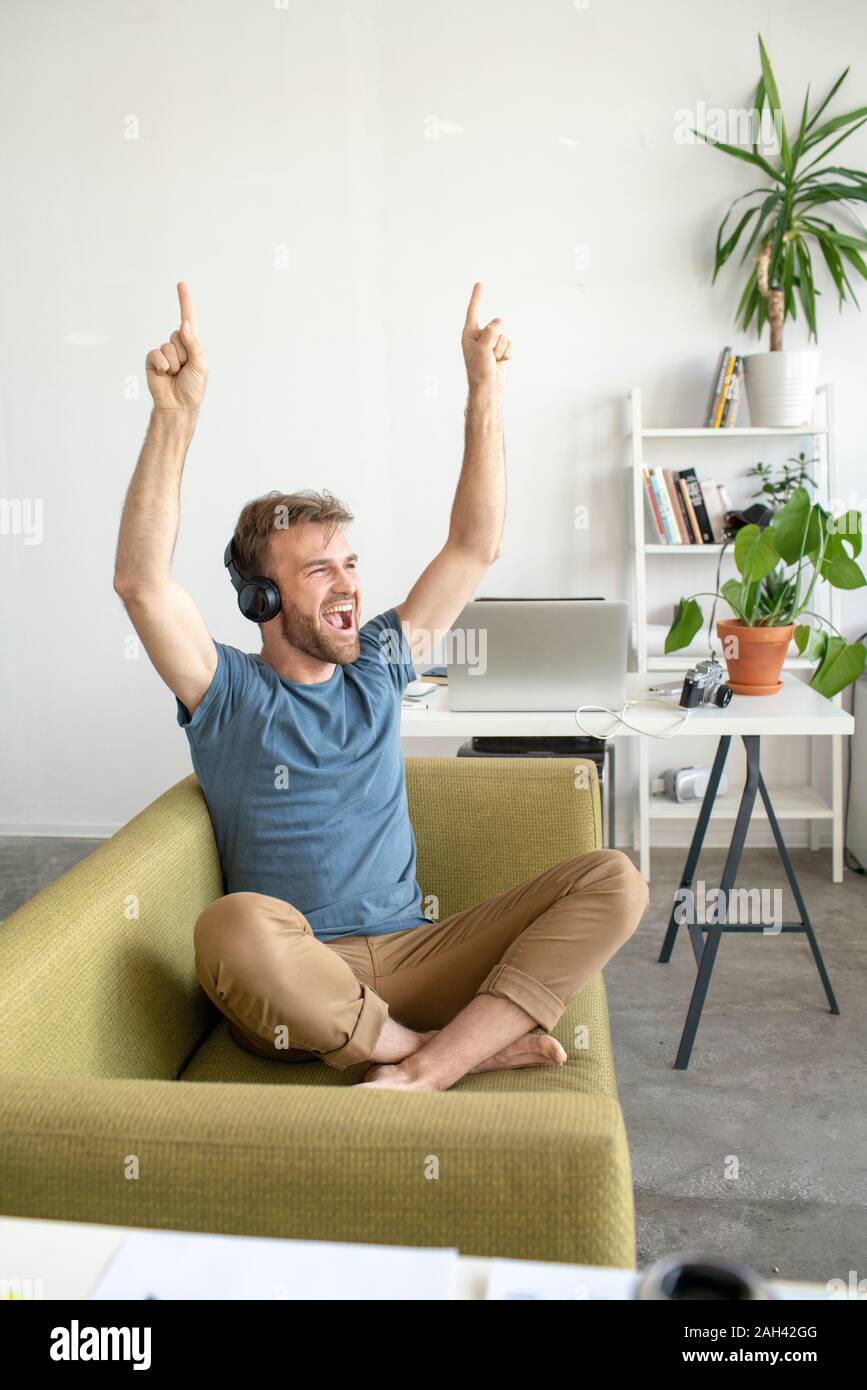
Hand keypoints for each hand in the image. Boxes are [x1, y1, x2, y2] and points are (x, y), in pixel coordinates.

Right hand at [146, 282, 207, 412]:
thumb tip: (184, 325)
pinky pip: (156, 354)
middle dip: (183, 354)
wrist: (177, 405)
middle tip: (184, 370)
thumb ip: (193, 345)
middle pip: (178, 336)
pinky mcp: (152, 360)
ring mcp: (164, 352)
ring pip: (168, 347)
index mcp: (191, 344)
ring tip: (175, 375)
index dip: (184, 302)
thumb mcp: (199, 365)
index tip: (181, 284)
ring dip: (173, 364)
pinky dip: (162, 366)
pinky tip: (164, 375)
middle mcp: (177, 345)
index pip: (188, 319)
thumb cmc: (192, 387)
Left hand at [461, 281, 511, 390]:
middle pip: (495, 327)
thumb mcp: (483, 348)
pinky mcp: (500, 351)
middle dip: (495, 341)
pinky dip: (507, 354)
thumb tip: (499, 320)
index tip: (480, 283)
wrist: (488, 389)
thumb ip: (491, 331)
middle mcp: (480, 337)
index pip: (473, 311)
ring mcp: (491, 344)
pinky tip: (500, 363)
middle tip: (488, 357)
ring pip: (504, 336)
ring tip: (493, 361)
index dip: (477, 297)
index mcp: (469, 335)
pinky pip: (510, 344)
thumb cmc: (480, 371)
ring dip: (501, 350)